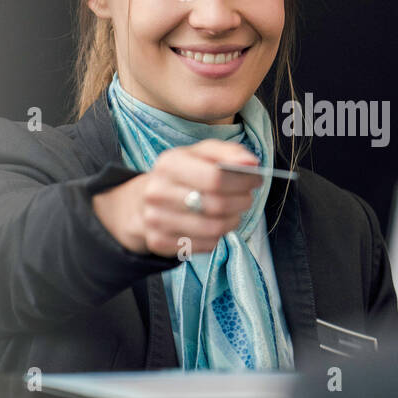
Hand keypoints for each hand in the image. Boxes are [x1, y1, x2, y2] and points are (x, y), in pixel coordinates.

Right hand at [92, 139, 263, 256]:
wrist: (143, 201)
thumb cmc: (182, 174)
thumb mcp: (201, 154)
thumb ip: (229, 153)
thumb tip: (251, 163)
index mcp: (168, 163)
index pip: (215, 177)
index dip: (242, 181)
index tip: (255, 180)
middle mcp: (157, 192)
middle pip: (217, 205)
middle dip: (242, 201)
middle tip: (247, 197)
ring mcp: (155, 220)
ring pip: (214, 228)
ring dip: (234, 220)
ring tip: (234, 211)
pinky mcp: (159, 242)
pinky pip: (205, 245)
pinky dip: (218, 236)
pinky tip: (215, 224)